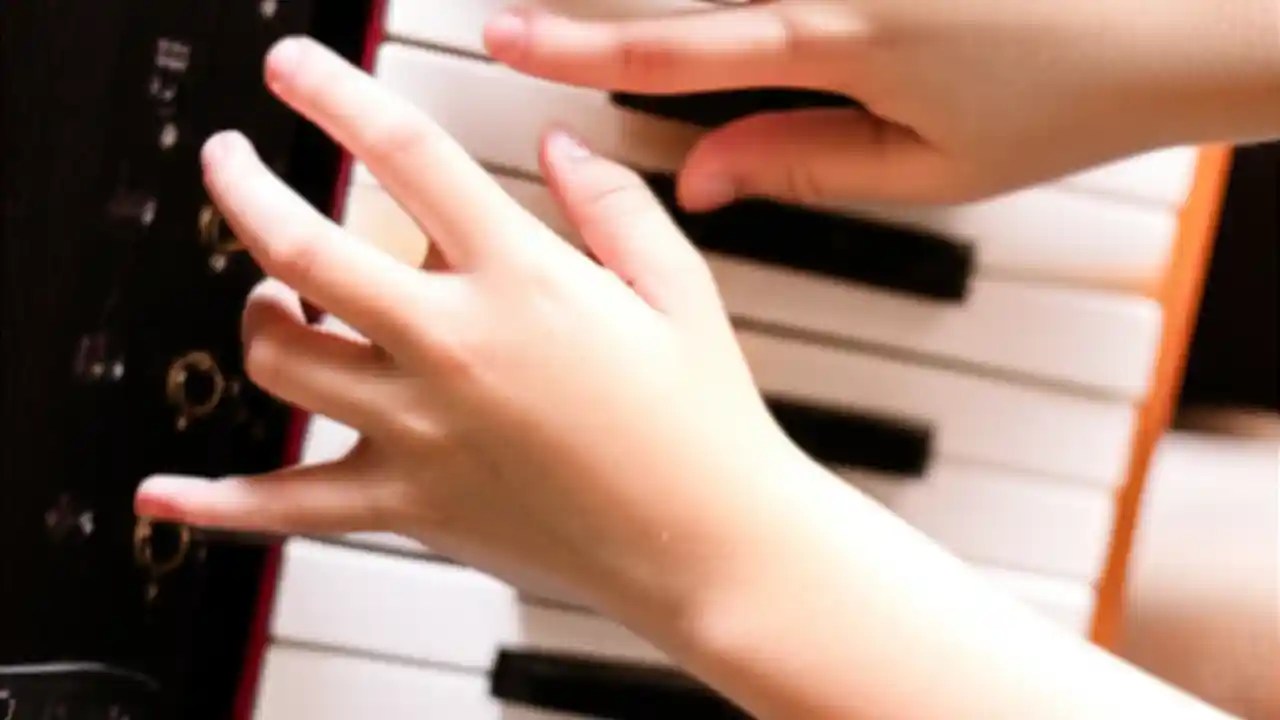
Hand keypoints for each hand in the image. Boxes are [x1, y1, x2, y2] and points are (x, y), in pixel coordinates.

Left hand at [134, 37, 820, 629]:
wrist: (709, 546)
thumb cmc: (702, 423)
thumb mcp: (676, 286)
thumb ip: (611, 202)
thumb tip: (559, 144)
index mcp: (520, 279)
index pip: (403, 154)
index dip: (333, 93)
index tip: (294, 68)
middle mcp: (452, 347)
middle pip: (300, 248)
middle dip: (242, 185)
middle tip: (226, 157)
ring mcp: (419, 430)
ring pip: (279, 359)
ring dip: (256, 313)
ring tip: (272, 298)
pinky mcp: (408, 505)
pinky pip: (284, 507)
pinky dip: (214, 502)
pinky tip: (164, 492)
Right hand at [485, 0, 1279, 208]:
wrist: (1193, 17)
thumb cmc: (1071, 101)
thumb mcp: (930, 171)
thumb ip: (801, 162)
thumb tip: (705, 176)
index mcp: (837, 37)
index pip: (674, 44)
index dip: (576, 45)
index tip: (503, 36)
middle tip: (504, 1)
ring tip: (580, 1)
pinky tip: (716, 5)